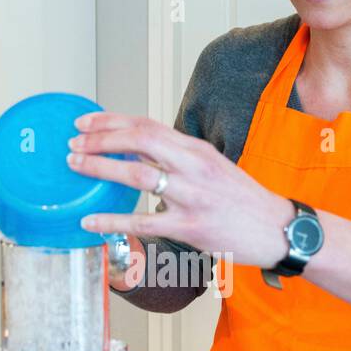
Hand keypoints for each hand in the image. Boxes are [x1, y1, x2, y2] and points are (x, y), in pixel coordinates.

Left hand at [67, 112, 294, 267]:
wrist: (278, 229)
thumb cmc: (243, 201)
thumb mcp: (213, 168)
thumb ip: (180, 160)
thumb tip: (141, 155)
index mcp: (196, 149)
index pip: (147, 125)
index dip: (111, 121)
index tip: (85, 123)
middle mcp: (193, 166)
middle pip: (138, 140)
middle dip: (100, 139)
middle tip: (72, 144)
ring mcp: (191, 196)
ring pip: (137, 174)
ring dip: (100, 167)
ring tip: (75, 167)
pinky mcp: (190, 227)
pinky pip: (142, 221)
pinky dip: (112, 221)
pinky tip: (90, 222)